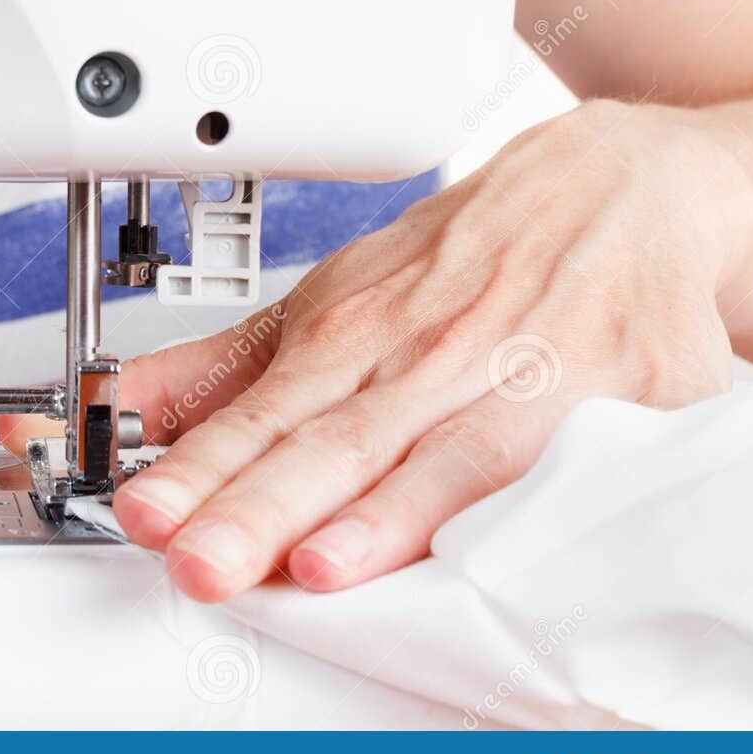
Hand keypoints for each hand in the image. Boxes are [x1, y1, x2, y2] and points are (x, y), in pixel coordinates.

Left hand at [0, 100, 752, 599]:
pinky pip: (555, 467)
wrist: (626, 187)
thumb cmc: (469, 260)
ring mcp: (513, 383)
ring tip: (317, 566)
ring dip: (374, 519)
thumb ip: (233, 367)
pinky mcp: (608, 404)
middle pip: (331, 447)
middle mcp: (423, 362)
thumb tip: (127, 408)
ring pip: (435, 462)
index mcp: (351, 339)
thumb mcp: (338, 294)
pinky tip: (484, 550)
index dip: (197, 471)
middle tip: (200, 563)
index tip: (143, 512)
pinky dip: (515, 507)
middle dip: (260, 511)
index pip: (258, 419)